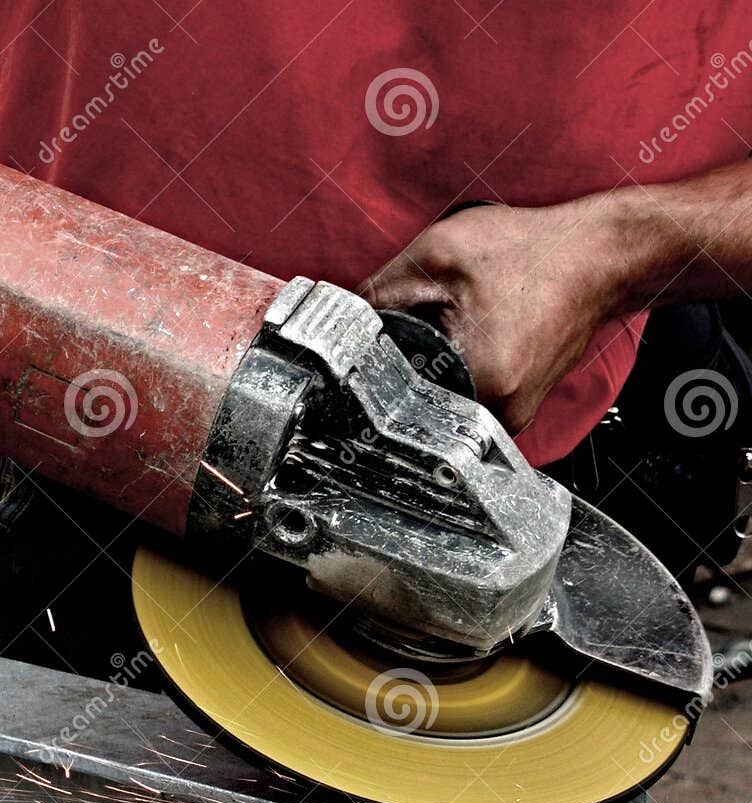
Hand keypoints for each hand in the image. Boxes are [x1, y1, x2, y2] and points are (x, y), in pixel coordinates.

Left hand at [360, 203, 620, 432]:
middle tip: (422, 326)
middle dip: (404, 365)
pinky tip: (469, 338)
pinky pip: (465, 395)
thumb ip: (377, 292)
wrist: (602, 254)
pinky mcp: (517, 407)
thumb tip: (337, 321)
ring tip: (453, 328)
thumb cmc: (536, 250)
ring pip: (440, 399)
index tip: (373, 352)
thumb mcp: (437, 255)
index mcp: (481, 379)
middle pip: (416, 400)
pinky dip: (456, 369)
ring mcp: (513, 415)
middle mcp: (500, 411)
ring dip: (430, 368)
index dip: (375, 368)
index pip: (394, 395)